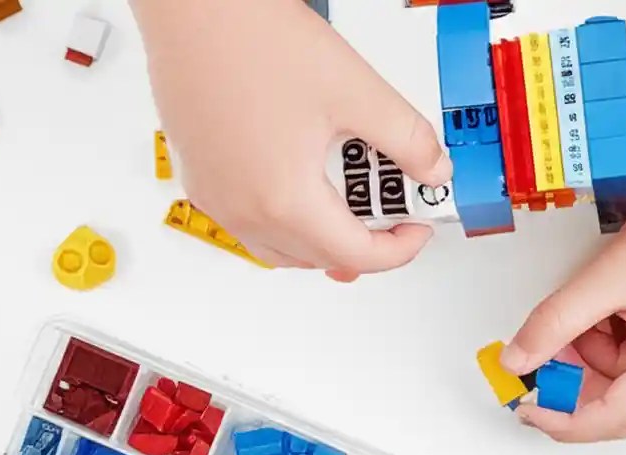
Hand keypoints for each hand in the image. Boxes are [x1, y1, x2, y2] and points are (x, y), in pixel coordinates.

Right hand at [131, 0, 451, 279]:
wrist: (193, 7)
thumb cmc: (252, 39)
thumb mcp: (356, 90)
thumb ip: (406, 138)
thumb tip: (431, 168)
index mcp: (284, 200)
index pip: (356, 255)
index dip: (399, 249)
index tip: (417, 228)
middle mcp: (242, 210)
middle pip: (318, 258)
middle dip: (364, 244)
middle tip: (391, 210)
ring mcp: (215, 197)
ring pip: (279, 250)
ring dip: (322, 241)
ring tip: (351, 201)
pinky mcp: (198, 177)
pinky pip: (248, 224)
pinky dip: (285, 221)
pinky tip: (303, 180)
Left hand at [499, 102, 625, 441]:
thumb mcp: (611, 276)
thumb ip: (555, 322)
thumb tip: (517, 360)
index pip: (606, 420)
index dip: (556, 416)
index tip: (521, 402)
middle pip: (614, 406)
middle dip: (575, 372)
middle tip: (546, 336)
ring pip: (621, 383)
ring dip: (595, 350)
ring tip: (603, 299)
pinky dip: (614, 340)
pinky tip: (619, 304)